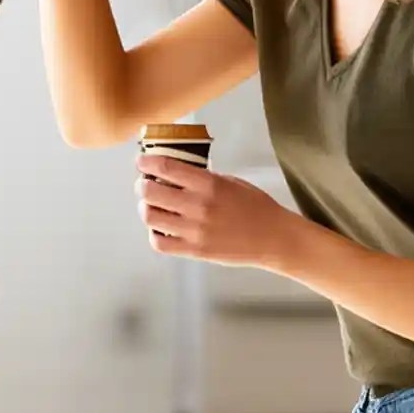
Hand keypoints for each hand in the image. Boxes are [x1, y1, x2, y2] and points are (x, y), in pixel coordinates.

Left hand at [135, 155, 296, 267]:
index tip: (140, 161)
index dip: (146, 163)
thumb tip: (175, 173)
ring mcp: (194, 231)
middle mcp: (198, 206)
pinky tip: (161, 228)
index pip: (166, 168)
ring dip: (145, 208)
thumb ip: (203, 178)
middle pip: (150, 192)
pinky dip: (154, 234)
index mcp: (209, 184)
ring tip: (151, 206)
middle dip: (141, 185)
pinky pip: (160, 243)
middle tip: (143, 184)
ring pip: (150, 217)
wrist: (273, 238)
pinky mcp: (194, 251)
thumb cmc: (255, 206)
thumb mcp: (231, 181)